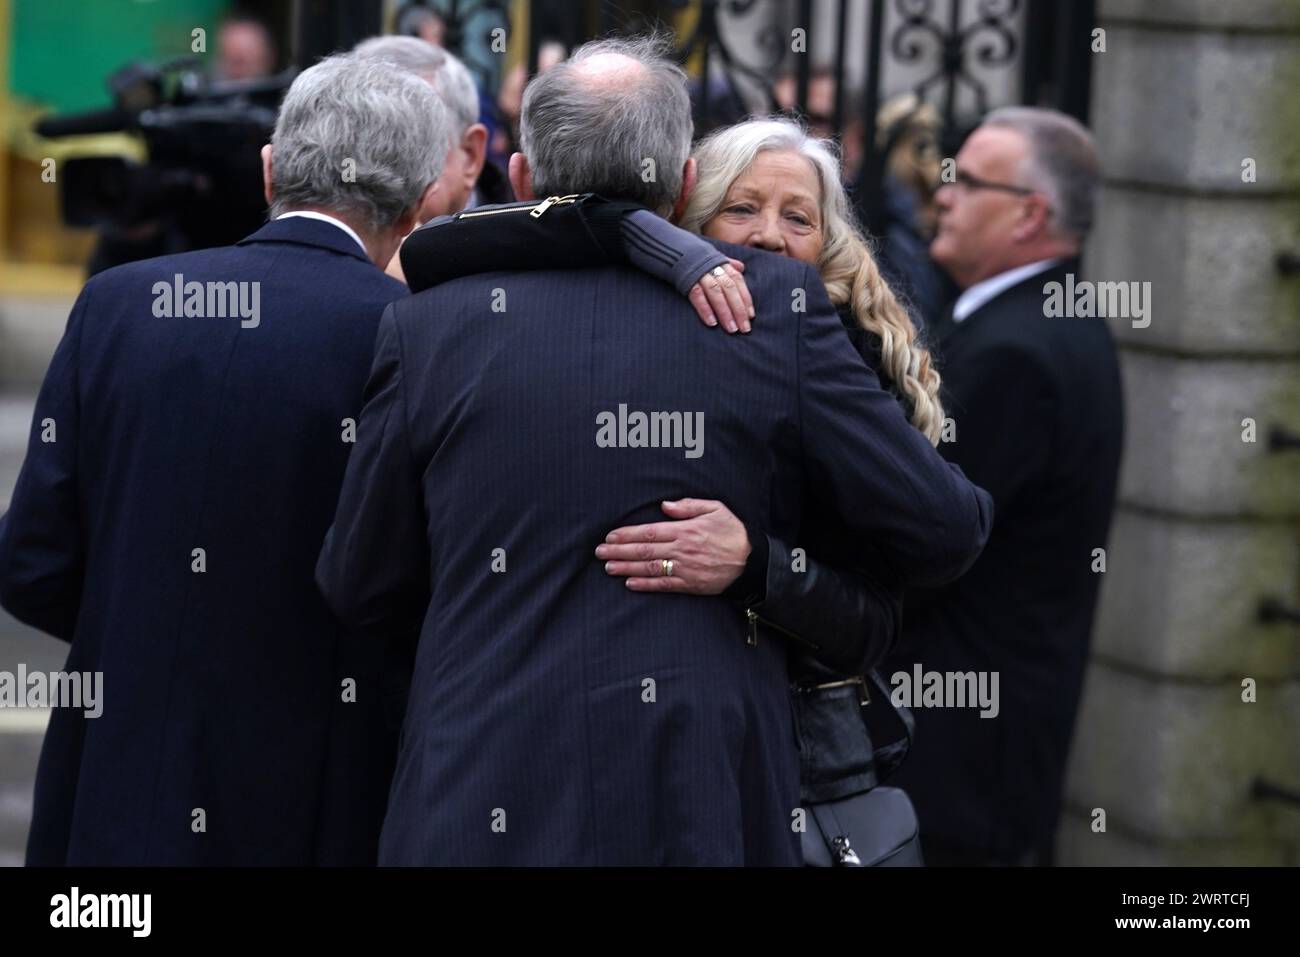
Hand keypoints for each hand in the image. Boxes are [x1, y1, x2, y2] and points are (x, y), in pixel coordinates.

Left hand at [594, 499, 750, 593]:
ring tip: (608, 567)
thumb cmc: (732, 532)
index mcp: (685, 530)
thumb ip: (688, 506)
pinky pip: (664, 585)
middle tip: (600, 552)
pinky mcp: (690, 584)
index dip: (627, 535)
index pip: (649, 532)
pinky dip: (645, 585)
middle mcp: (682, 549)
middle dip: (619, 551)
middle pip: (644, 551)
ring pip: (650, 568)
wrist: (752, 561)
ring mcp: (685, 568)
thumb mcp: (714, 509)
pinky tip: (630, 583)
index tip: (610, 536)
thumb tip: (665, 506)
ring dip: (626, 568)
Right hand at [687, 259, 753, 333]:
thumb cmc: (696, 258)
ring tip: (731, 329)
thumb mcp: (713, 257)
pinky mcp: (687, 280)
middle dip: (739, 310)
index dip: (746, 298)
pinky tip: (712, 323)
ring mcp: (700, 274)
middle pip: (730, 289)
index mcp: (722, 263)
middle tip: (745, 329)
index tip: (751, 316)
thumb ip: (728, 264)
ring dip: (725, 312)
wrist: (672, 249)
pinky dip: (705, 309)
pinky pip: (697, 296)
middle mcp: (713, 268)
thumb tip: (742, 267)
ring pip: (716, 293)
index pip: (738, 282)